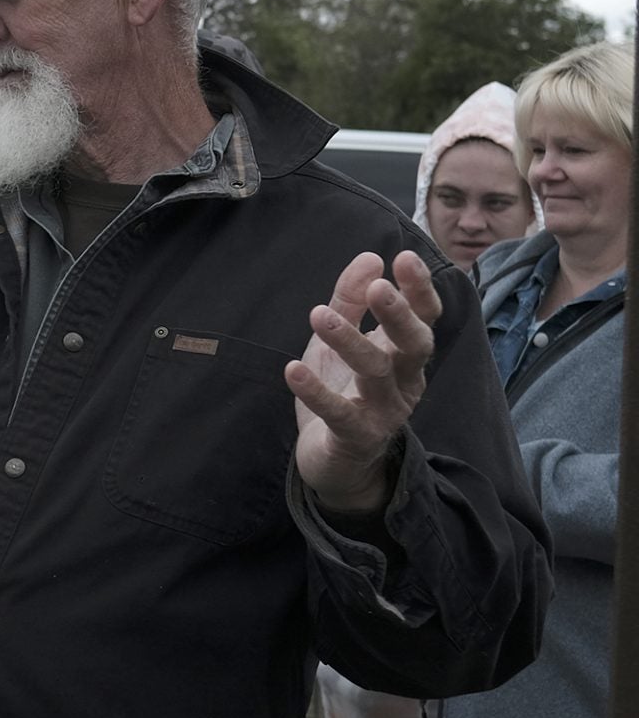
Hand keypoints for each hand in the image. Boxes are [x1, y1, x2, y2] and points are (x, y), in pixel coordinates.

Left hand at [285, 250, 441, 511]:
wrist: (336, 461)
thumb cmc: (344, 391)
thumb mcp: (342, 341)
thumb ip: (351, 301)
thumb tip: (370, 256)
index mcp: (406, 355)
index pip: (425, 318)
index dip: (419, 289)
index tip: (405, 257)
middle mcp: (405, 382)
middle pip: (414, 344)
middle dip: (398, 314)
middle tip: (378, 287)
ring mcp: (384, 411)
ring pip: (376, 373)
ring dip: (349, 342)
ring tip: (318, 315)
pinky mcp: (356, 437)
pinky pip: (339, 413)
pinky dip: (316, 391)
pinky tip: (293, 369)